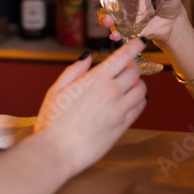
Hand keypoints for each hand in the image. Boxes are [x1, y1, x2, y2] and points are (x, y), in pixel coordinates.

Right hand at [33, 38, 147, 175]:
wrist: (57, 151)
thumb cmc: (52, 122)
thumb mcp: (57, 90)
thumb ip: (74, 70)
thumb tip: (88, 57)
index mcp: (95, 79)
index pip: (123, 56)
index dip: (135, 46)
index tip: (141, 41)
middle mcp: (111, 92)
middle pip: (135, 72)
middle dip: (132, 67)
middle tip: (125, 70)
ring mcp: (119, 110)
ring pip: (141, 89)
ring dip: (137, 84)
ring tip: (127, 86)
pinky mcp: (122, 126)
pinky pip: (140, 107)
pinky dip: (139, 100)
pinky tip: (130, 101)